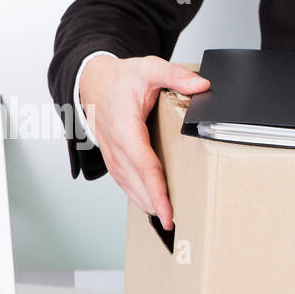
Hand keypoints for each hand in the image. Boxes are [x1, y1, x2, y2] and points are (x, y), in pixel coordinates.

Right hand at [79, 54, 209, 229]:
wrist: (92, 81)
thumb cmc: (121, 78)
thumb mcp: (149, 68)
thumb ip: (175, 75)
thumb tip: (202, 86)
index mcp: (126, 128)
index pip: (145, 165)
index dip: (157, 190)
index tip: (167, 211)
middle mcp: (116, 146)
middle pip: (137, 182)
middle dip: (155, 205)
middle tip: (175, 225)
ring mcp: (112, 154)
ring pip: (129, 185)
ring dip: (146, 204)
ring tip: (166, 221)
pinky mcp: (113, 157)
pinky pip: (124, 181)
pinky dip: (137, 196)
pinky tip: (150, 207)